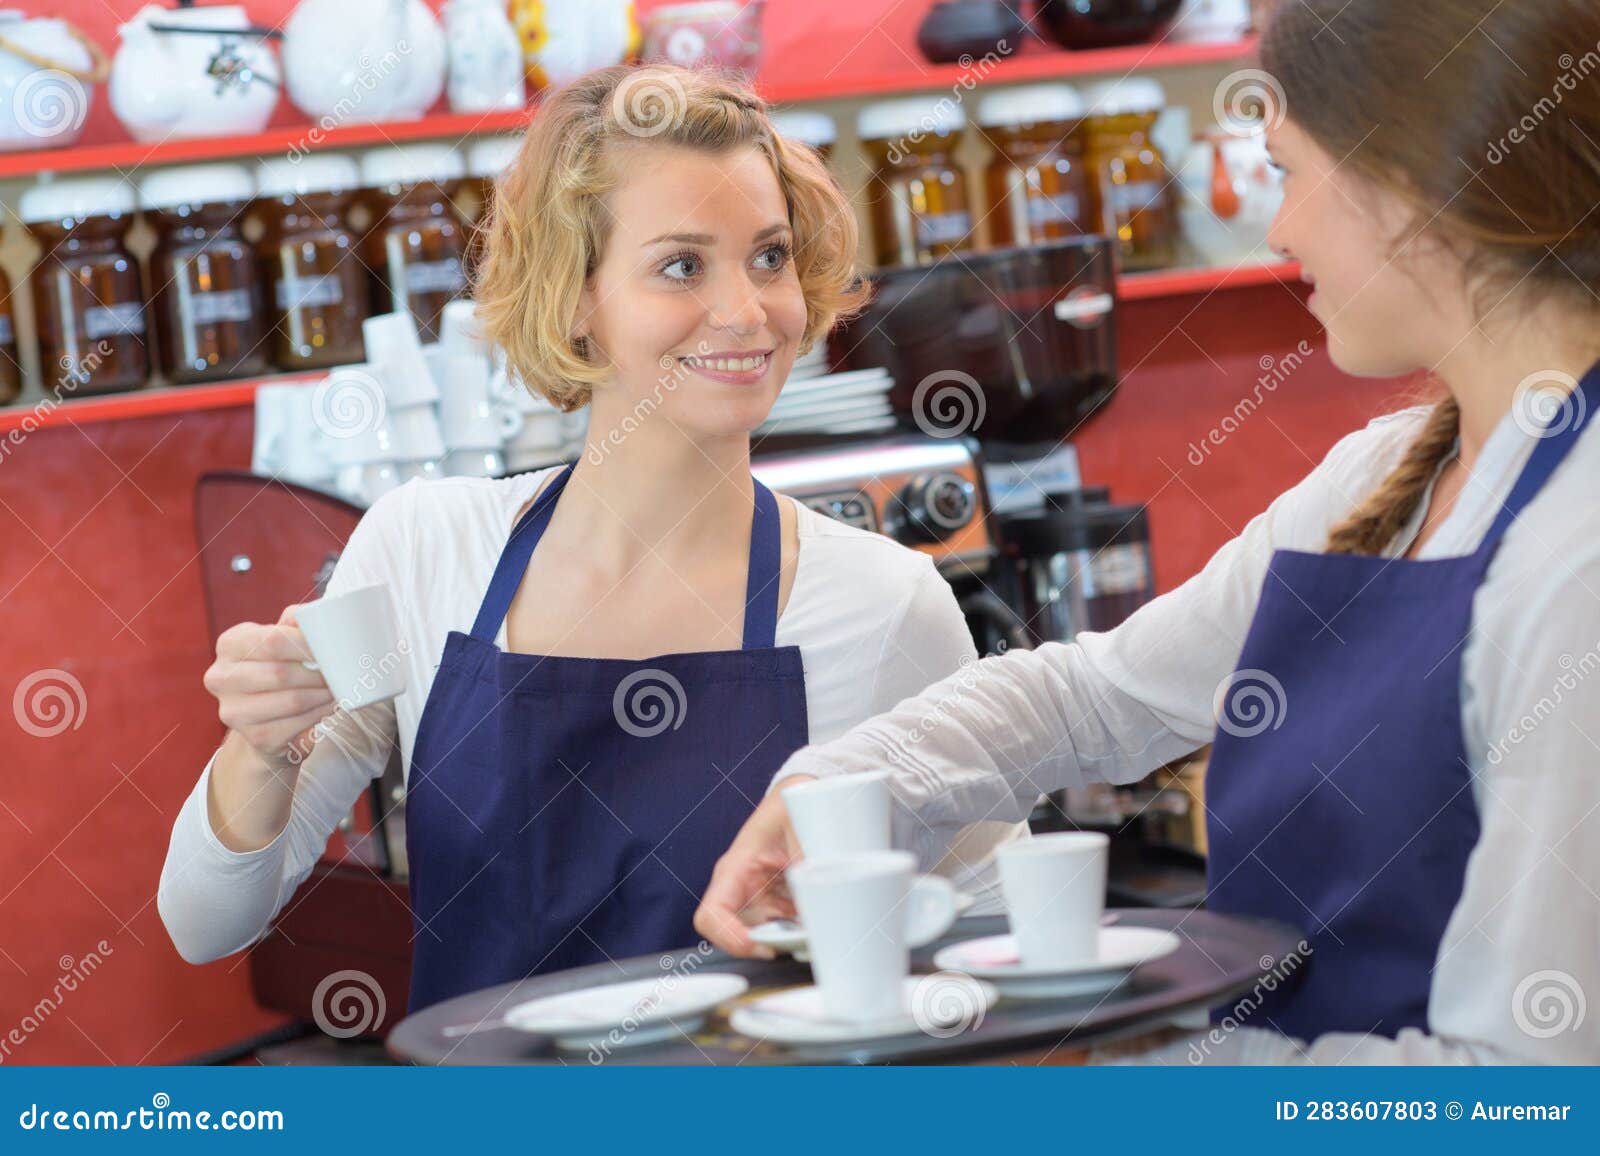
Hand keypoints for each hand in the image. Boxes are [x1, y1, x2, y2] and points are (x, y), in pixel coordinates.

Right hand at [204, 604, 337, 774]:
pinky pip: (298, 725)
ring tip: (337, 687)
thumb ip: (295, 622)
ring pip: (293, 700)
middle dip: (318, 672)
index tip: (332, 647)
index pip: (273, 640)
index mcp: (229, 644)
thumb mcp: (282, 638)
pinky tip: (327, 706)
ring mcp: (233, 711)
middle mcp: (221, 678)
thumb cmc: (278, 667)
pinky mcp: (254, 737)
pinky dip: (320, 714)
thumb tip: (315, 615)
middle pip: (281, 673)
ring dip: (323, 694)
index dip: (308, 645)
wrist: (266, 716)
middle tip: (340, 671)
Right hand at [694, 776, 813, 957]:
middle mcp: (741, 890)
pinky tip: (825, 914)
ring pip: (769, 937)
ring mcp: (759, 900)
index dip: (731, 939)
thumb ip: (806, 853)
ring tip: (821, 921)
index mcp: (735, 869)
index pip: (711, 916)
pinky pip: (788, 929)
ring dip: (794, 938)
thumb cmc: (790, 805)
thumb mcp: (798, 821)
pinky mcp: (779, 905)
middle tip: (807, 938)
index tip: (764, 947)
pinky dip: (806, 929)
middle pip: (742, 936)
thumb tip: (818, 887)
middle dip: (775, 943)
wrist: (800, 798)